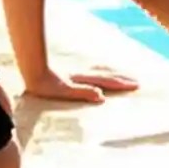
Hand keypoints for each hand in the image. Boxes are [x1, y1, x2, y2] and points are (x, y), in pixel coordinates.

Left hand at [24, 67, 138, 102]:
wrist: (31, 71)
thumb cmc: (45, 85)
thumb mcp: (64, 92)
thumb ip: (83, 92)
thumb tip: (101, 96)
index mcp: (83, 80)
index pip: (107, 81)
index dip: (122, 84)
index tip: (136, 85)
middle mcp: (82, 75)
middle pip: (107, 76)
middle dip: (122, 79)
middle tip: (137, 83)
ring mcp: (77, 74)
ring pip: (100, 72)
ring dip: (113, 75)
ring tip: (123, 77)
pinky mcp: (71, 75)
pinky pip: (92, 73)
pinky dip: (101, 73)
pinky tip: (100, 75)